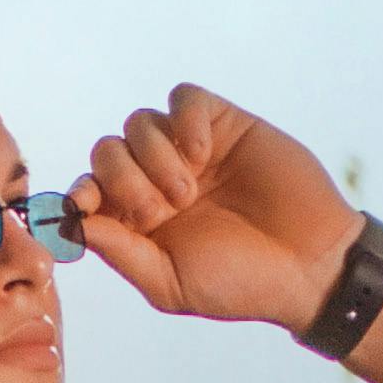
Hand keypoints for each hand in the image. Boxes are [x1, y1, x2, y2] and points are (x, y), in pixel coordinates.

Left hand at [72, 85, 354, 332]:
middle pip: (107, 151)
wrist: (310, 264)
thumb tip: (71, 222)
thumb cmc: (241, 283)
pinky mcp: (223, 124)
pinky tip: (204, 154)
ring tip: (189, 192)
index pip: (89, 190)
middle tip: (160, 209)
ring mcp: (190, 150)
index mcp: (139, 221)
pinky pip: (182, 98)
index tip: (89, 204)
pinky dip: (183, 121)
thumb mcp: (169, 282)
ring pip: (138, 123)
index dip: (80, 192)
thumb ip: (119, 251)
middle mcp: (158, 181)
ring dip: (154, 156)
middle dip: (122, 178)